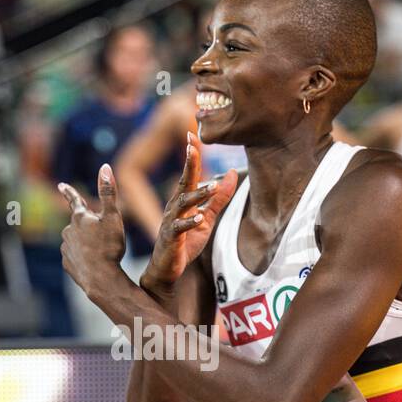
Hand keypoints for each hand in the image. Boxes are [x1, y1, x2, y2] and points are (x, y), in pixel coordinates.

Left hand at [58, 164, 128, 301]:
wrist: (101, 279)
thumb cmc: (109, 247)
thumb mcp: (113, 217)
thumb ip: (108, 192)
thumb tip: (105, 168)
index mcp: (79, 218)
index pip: (74, 200)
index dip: (69, 191)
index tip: (61, 185)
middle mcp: (68, 230)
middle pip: (78, 224)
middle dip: (88, 226)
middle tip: (103, 236)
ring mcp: (66, 248)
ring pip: (76, 241)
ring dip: (86, 243)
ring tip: (100, 252)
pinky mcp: (67, 263)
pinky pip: (75, 257)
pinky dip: (83, 258)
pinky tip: (93, 264)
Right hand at [143, 131, 238, 290]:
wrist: (168, 268)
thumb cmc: (185, 242)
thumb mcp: (206, 218)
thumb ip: (219, 198)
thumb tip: (232, 173)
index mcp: (182, 200)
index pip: (189, 174)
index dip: (192, 154)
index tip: (193, 133)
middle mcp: (174, 207)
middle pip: (183, 182)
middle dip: (188, 164)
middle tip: (192, 146)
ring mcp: (171, 222)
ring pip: (183, 204)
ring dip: (197, 195)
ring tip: (211, 188)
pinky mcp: (170, 238)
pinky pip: (179, 228)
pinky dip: (190, 222)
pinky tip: (199, 217)